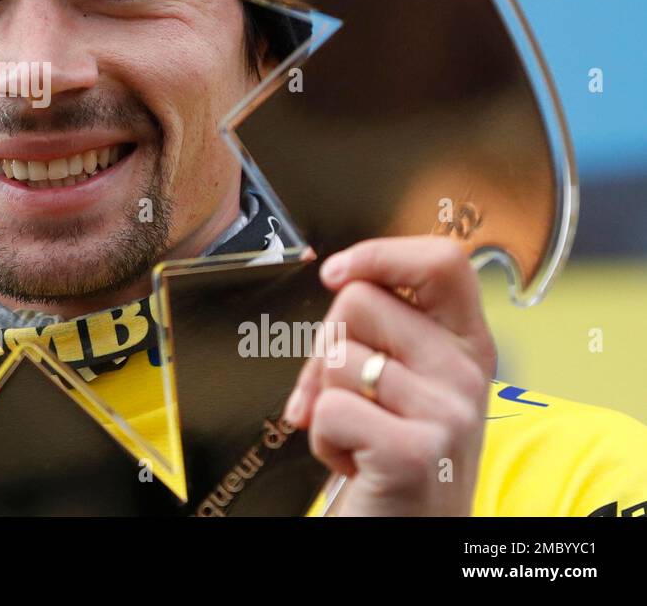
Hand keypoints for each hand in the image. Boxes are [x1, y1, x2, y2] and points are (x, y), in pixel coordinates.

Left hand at [283, 236, 494, 515]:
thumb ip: (380, 328)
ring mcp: (447, 413)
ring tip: (358, 433)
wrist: (406, 536)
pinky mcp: (414, 452)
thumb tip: (334, 273)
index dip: (379, 253)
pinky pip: (327, 407)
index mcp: (467, 346)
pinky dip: (322, 440)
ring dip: (324, 399)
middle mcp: (466, 375)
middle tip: (348, 396)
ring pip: (334, 355)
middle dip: (327, 344)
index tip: (337, 273)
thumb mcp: (401, 383)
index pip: (443, 260)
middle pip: (357, 301)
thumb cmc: (390, 457)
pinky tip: (354, 462)